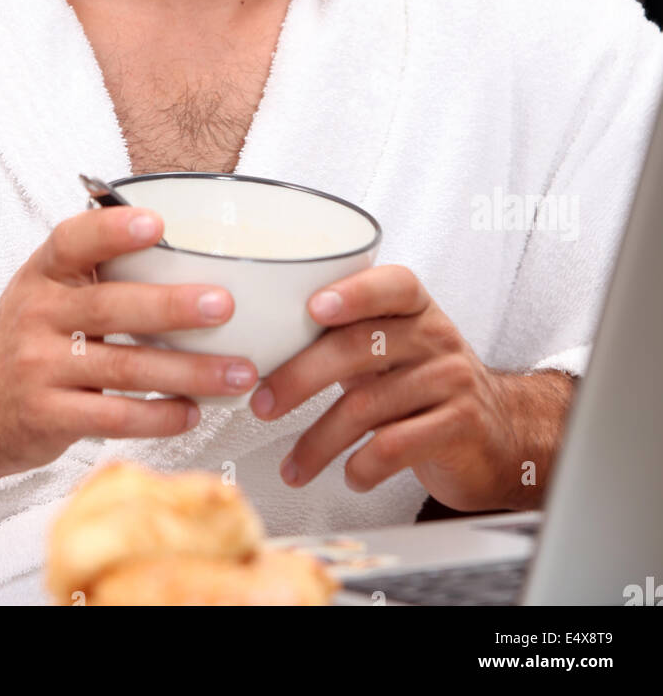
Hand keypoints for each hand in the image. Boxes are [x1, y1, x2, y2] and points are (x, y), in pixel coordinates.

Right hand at [0, 204, 257, 480]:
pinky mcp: (47, 418)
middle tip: (225, 306)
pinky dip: (160, 417)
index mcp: (42, 274)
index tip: (157, 223)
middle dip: (173, 306)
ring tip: (238, 373)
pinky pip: (114, 417)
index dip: (113, 230)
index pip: (73, 240)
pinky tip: (193, 412)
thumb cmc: (26, 341)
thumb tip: (182, 244)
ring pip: (125, 368)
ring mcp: (39, 369)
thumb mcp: (43, 292)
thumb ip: (94, 269)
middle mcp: (36, 316)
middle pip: (111, 307)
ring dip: (189, 373)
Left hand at [249, 264, 551, 511]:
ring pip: (368, 407)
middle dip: (300, 378)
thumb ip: (345, 337)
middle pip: (359, 348)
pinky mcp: (460, 427)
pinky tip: (350, 476)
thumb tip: (265, 345)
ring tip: (293, 467)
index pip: (391, 285)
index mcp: (416, 307)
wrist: (500, 434)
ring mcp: (452, 381)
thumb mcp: (392, 350)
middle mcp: (436, 336)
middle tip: (262, 405)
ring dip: (318, 442)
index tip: (313, 308)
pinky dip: (362, 466)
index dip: (353, 293)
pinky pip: (396, 446)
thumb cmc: (424, 385)